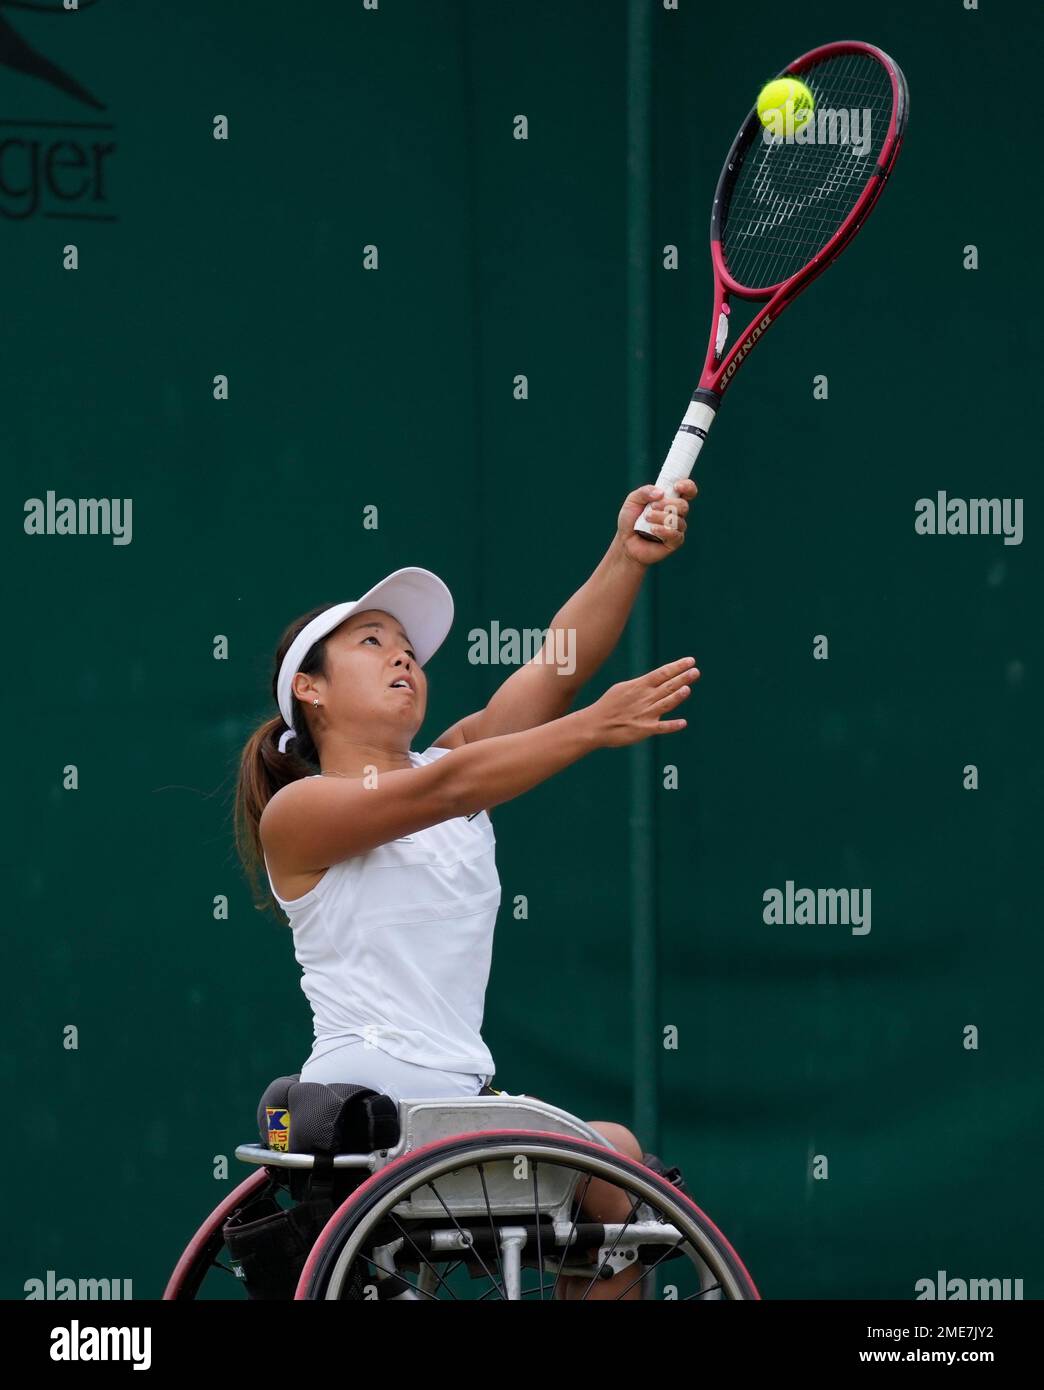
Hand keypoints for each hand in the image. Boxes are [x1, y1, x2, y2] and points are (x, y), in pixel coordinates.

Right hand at [585, 657, 699, 747]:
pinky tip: (683, 723)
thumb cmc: (609, 705)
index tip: (690, 661)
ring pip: (666, 703)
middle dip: (682, 678)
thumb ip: (641, 684)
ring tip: (688, 688)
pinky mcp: (644, 729)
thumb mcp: (623, 688)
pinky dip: (672, 725)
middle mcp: (645, 698)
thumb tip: (657, 679)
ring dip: (677, 696)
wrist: (595, 725)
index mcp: (639, 686)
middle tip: (695, 671)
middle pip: (667, 686)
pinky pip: (661, 727)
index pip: (662, 673)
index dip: (677, 666)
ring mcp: (645, 714)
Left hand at [616, 480, 697, 565]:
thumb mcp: (632, 500)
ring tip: (647, 518)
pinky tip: (653, 529)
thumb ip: (644, 492)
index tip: (676, 487)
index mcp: (670, 500)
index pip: (688, 491)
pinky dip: (664, 530)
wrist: (625, 542)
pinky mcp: (674, 542)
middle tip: (652, 506)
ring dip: (661, 517)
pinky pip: (675, 534)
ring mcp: (677, 528)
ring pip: (678, 520)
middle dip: (668, 504)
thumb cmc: (630, 519)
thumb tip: (661, 492)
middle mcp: (677, 513)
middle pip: (684, 505)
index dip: (687, 487)